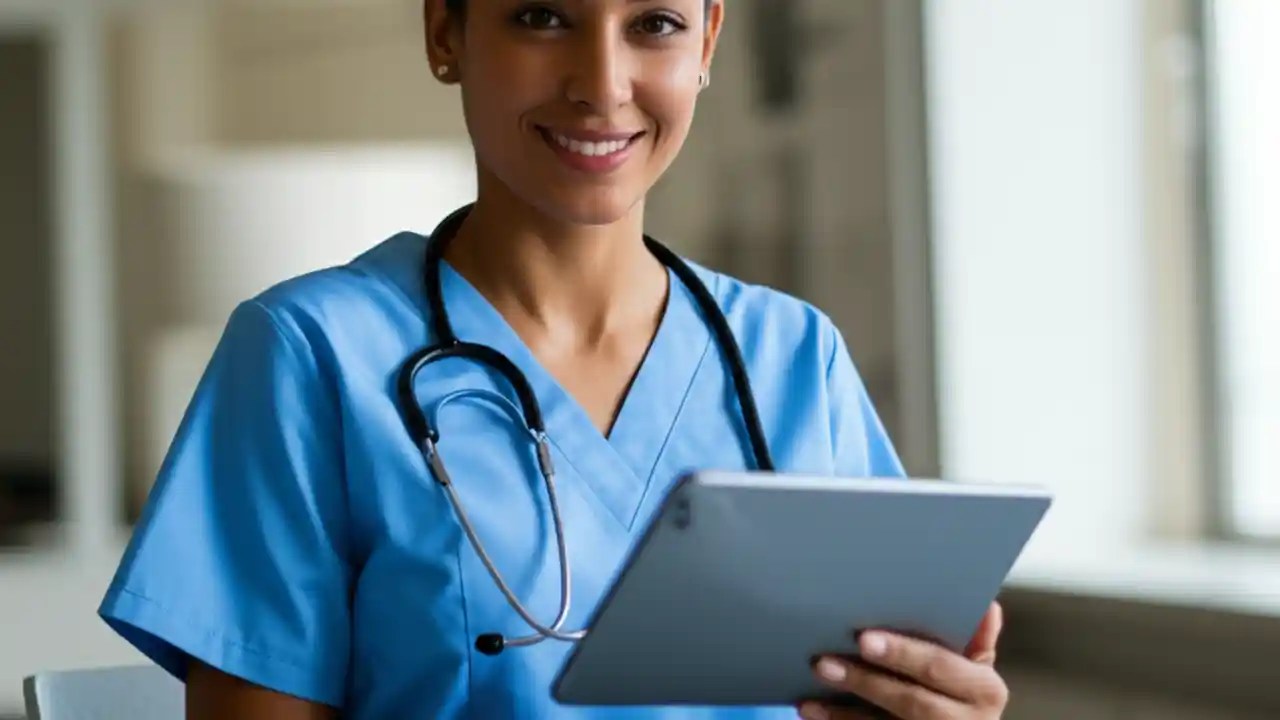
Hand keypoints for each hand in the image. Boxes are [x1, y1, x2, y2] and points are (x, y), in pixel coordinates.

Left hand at [797, 602, 1008, 719]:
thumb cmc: (963, 693)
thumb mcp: (975, 669)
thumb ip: (976, 639)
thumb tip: (987, 604)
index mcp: (984, 690)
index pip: (939, 667)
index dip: (903, 653)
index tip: (864, 639)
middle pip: (910, 701)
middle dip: (865, 681)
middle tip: (822, 662)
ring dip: (843, 712)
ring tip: (809, 695)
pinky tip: (812, 711)